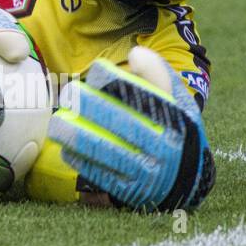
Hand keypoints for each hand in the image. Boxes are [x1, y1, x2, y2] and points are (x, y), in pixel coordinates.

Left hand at [47, 46, 214, 211]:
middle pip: (124, 124)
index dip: (119, 82)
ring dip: (79, 138)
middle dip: (93, 108)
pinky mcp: (134, 192)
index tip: (96, 69)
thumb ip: (159, 74)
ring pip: (110, 153)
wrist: (189, 180)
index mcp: (178, 123)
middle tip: (69, 94)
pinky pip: (104, 176)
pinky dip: (83, 162)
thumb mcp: (178, 101)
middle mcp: (167, 149)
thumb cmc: (176, 128)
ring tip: (57, 124)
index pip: (146, 98)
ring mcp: (150, 173)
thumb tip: (135, 53)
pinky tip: (66, 149)